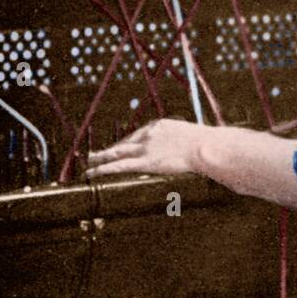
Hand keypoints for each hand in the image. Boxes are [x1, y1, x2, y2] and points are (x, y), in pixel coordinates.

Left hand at [86, 118, 204, 179]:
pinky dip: (104, 168)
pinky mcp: (145, 162)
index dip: (127, 143)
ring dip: (102, 158)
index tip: (119, 148)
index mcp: (159, 125)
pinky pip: (120, 166)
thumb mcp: (193, 137)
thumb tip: (190, 148)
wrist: (206, 146)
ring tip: (89, 163)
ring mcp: (146, 148)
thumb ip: (183, 142)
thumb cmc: (207, 143)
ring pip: (118, 153)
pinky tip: (93, 172)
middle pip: (125, 143)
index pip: (138, 135)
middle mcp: (149, 134)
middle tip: (95, 153)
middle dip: (110, 149)